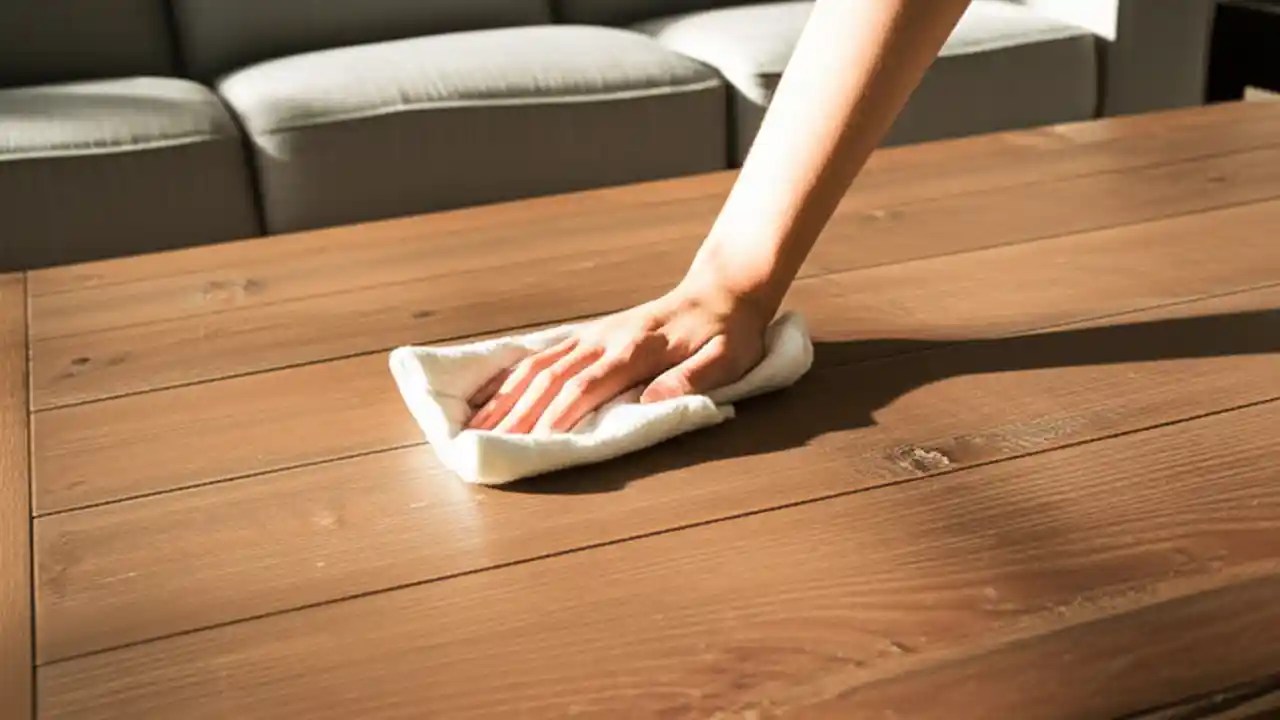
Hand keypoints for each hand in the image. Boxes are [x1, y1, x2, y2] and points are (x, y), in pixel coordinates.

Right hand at [466, 275, 772, 433]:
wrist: (721, 291)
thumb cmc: (727, 333)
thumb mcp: (726, 359)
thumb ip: (692, 380)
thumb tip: (653, 402)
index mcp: (636, 349)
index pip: (587, 386)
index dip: (558, 415)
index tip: (534, 443)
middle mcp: (605, 340)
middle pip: (550, 378)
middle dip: (515, 413)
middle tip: (484, 444)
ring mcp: (592, 335)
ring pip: (537, 366)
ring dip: (504, 396)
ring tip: (473, 424)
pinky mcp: (588, 335)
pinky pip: (541, 355)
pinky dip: (511, 374)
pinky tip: (488, 391)